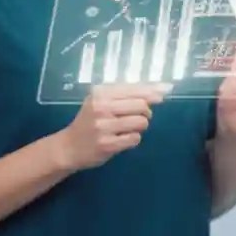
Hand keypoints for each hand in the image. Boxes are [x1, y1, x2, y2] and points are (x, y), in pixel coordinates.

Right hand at [55, 83, 169, 170]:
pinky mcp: (107, 144)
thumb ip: (126, 95)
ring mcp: (104, 126)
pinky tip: (122, 139)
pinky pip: (134, 138)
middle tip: (140, 116)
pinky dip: (133, 138)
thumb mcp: (100, 101)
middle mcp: (102, 107)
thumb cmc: (89, 121)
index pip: (134, 88)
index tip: (167, 90)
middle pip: (141, 104)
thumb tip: (159, 91)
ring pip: (141, 122)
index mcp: (101, 93)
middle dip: (146, 111)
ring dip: (140, 126)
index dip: (153, 90)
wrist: (69, 147)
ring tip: (129, 128)